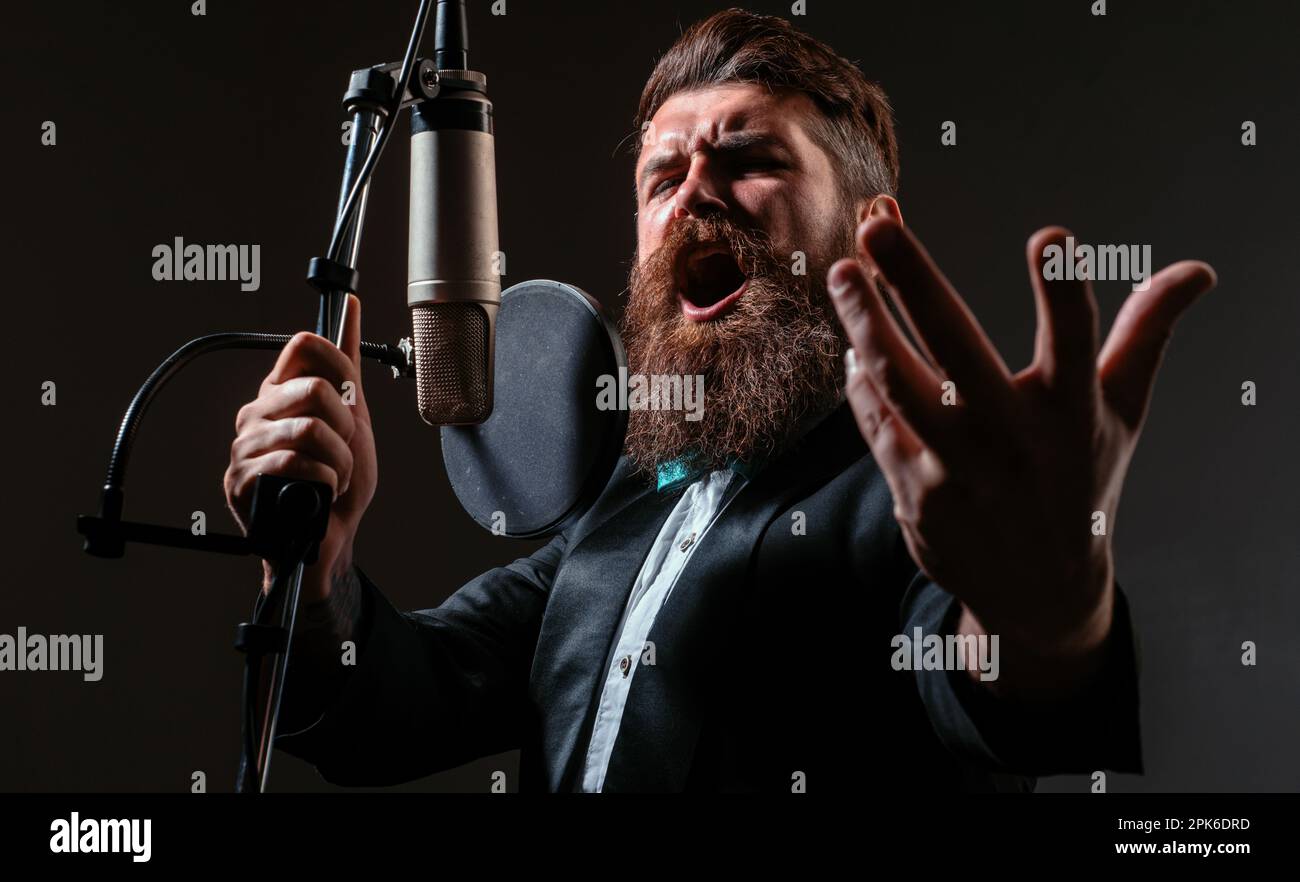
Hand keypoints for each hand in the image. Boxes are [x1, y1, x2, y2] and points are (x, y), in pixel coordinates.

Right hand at [223, 294, 377, 599]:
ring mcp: (245, 446)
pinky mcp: (241, 480)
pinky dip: (326, 481)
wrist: (331, 537)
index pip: (304, 345)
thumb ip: (347, 362)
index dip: (340, 369)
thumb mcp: (355, 415)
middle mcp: (257, 413)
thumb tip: (350, 305)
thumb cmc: (339, 480)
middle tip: (343, 452)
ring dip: (340, 462)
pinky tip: (321, 494)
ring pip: (310, 430)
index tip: (349, 401)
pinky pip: (296, 463)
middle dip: (346, 428)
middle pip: (314, 387)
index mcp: (280, 392)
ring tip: (334, 478)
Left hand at [827, 218, 1214, 666]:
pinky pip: (878, 424)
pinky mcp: (916, 497)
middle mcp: (1016, 445)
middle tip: (879, 227)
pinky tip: (854, 343)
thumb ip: (1144, 336)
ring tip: (841, 272)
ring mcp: (960, 474)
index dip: (1065, 292)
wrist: (1039, 593)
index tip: (1051, 236)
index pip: (1076, 345)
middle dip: (916, 286)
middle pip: (960, 354)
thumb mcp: (1120, 414)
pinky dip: (862, 382)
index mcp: (1074, 417)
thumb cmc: (1081, 480)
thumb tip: (1197, 272)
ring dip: (866, 326)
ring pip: (901, 388)